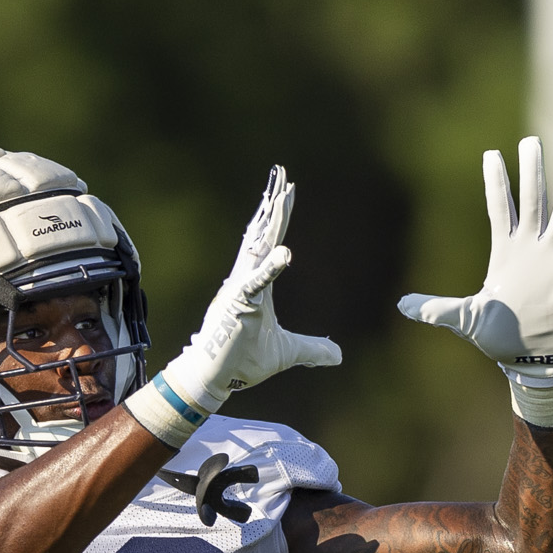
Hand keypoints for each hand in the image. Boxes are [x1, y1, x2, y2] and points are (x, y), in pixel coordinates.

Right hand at [160, 166, 341, 412]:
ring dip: (270, 222)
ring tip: (280, 195)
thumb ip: (311, 350)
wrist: (215, 378)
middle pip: (263, 235)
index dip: (279, 218)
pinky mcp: (238, 304)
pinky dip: (270, 268)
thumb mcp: (287, 353)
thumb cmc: (242, 361)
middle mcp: (245, 279)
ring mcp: (239, 289)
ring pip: (257, 248)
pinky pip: (256, 283)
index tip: (287, 190)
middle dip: (275, 206)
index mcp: (255, 285)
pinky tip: (285, 252)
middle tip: (283, 175)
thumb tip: (337, 355)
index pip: (269, 243)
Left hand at [397, 137, 552, 385]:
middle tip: (530, 140)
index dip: (495, 182)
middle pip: (532, 201)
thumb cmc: (500, 338)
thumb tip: (402, 306)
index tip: (490, 153)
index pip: (499, 208)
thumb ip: (437, 309)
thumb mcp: (466, 320)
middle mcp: (531, 248)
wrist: (533, 359)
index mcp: (505, 252)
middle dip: (531, 171)